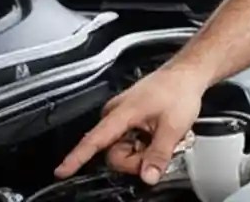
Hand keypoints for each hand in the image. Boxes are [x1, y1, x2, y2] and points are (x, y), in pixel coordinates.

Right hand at [54, 64, 206, 183]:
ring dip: (143, 152)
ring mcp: (123, 117)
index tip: (62, 170)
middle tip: (159, 150)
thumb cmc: (178, 89)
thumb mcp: (173, 127)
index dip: (76, 158)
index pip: (93, 140)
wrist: (187, 74)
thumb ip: (158, 155)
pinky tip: (159, 135)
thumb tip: (148, 176)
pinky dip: (145, 145)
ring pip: (124, 150)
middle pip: (114, 154)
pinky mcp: (131, 119)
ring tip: (162, 138)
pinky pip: (130, 142)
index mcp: (120, 114)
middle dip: (136, 159)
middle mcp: (116, 114)